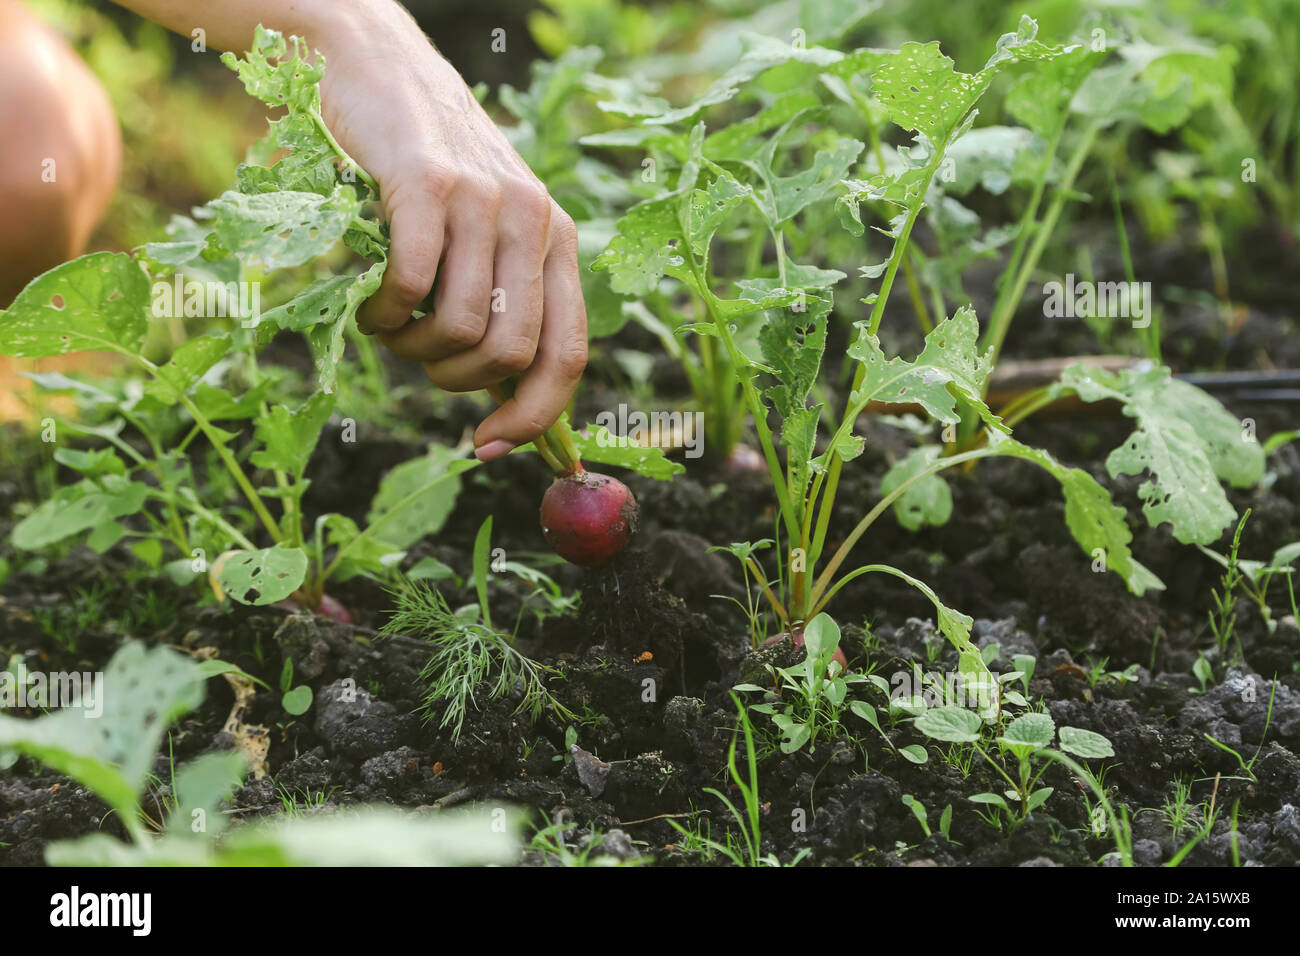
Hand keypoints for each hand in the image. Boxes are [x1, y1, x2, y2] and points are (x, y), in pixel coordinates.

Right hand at [316, 4, 586, 460]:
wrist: (382, 70)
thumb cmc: (431, 175)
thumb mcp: (487, 235)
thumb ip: (503, 304)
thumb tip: (507, 404)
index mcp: (559, 243)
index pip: (569, 355)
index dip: (534, 416)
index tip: (489, 445)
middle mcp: (535, 221)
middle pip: (509, 353)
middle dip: (455, 381)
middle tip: (420, 359)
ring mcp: (484, 201)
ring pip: (458, 329)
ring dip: (411, 350)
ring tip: (388, 325)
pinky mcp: (427, 183)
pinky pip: (411, 286)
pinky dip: (383, 315)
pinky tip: (370, 305)